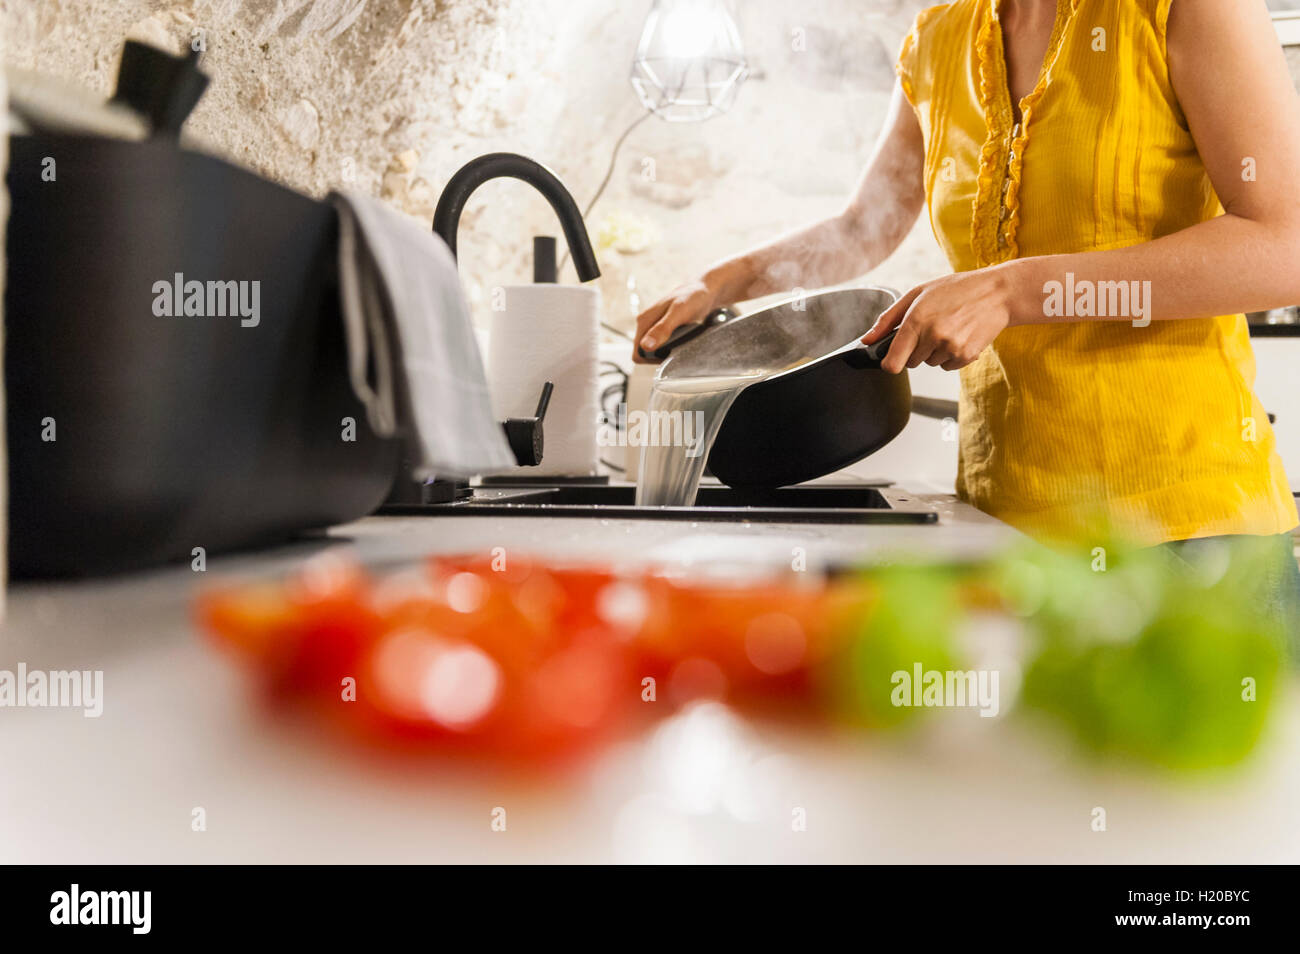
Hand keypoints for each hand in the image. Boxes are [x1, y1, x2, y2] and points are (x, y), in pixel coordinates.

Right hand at [633, 278, 721, 363]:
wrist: (705, 289)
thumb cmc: (693, 298)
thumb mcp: (679, 313)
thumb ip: (662, 329)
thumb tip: (646, 346)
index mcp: (644, 321)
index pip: (638, 354)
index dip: (652, 360)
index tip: (669, 354)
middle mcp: (646, 324)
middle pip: (645, 354)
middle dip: (660, 356)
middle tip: (679, 347)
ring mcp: (654, 326)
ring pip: (654, 351)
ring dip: (667, 352)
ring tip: (683, 341)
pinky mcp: (662, 328)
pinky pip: (662, 345)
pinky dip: (672, 347)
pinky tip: (683, 339)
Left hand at [860, 266, 1018, 373]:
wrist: (997, 293)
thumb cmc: (956, 289)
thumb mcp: (917, 294)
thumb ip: (888, 319)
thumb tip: (867, 340)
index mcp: (916, 321)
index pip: (893, 363)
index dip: (889, 363)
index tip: (891, 360)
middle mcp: (933, 337)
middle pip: (911, 363)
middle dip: (916, 350)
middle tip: (931, 328)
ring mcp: (951, 348)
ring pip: (930, 364)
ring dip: (935, 351)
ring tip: (949, 327)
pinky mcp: (966, 356)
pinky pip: (948, 366)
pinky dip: (951, 355)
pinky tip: (960, 335)